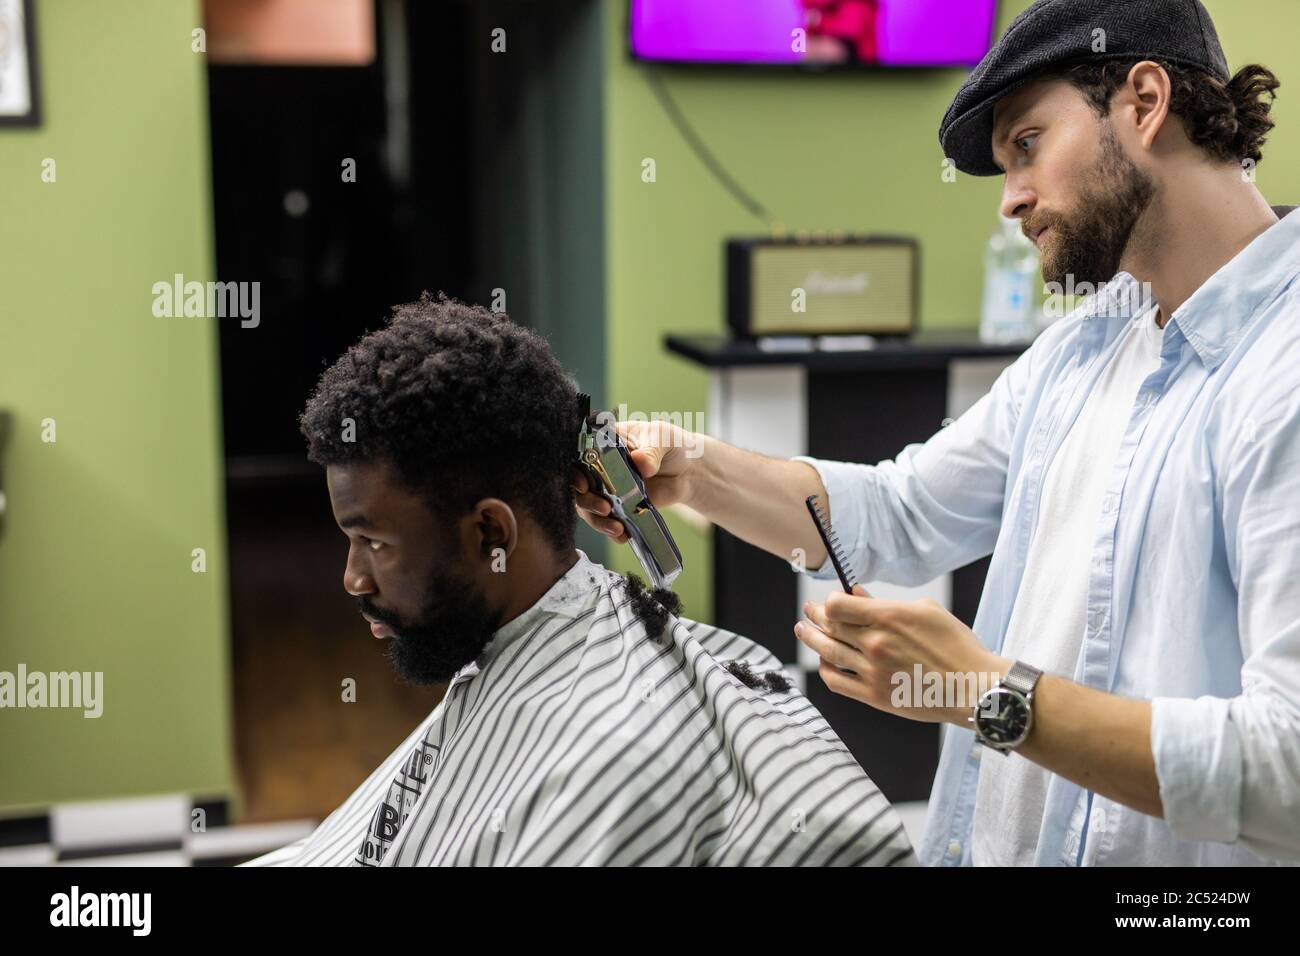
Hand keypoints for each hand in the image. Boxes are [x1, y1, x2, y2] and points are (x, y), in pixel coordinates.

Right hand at [572, 419, 698, 543]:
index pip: (579, 455)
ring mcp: (607, 489)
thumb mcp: (662, 438)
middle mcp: (599, 467)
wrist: (687, 471)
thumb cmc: (669, 444)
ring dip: (597, 520)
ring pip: (589, 507)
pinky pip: (608, 521)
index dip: (575, 472)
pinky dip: (612, 531)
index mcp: (604, 442)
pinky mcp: (618, 507)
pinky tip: (622, 535)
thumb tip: (640, 462)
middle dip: (587, 501)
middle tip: (604, 508)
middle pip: (579, 486)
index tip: (583, 485)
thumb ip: (651, 450)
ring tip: (616, 527)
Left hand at [795, 586, 1008, 723]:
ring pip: (828, 652)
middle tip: (808, 611)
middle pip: (830, 626)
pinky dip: (826, 669)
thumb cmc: (956, 645)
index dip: (830, 601)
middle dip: (815, 615)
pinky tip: (824, 662)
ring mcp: (872, 671)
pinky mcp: (874, 696)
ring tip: (803, 630)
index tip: (831, 601)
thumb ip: (885, 603)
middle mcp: (875, 643)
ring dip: (811, 639)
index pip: (838, 605)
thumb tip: (857, 594)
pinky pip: (837, 682)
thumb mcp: (926, 611)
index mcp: (888, 618)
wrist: (973, 687)